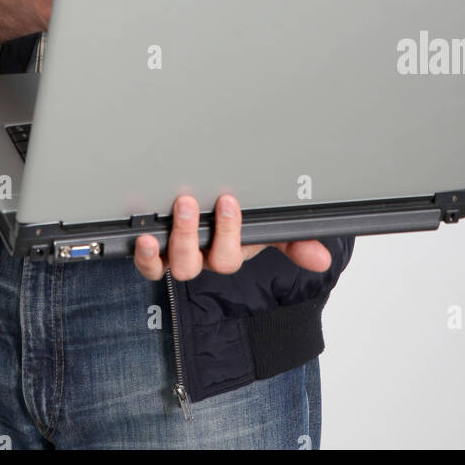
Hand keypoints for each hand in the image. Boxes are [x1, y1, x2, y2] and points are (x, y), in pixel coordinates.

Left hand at [133, 193, 332, 280]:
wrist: (212, 222)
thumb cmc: (241, 227)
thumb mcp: (268, 229)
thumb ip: (294, 241)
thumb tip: (322, 257)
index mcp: (229, 252)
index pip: (230, 255)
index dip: (228, 233)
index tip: (227, 200)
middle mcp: (202, 259)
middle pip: (195, 262)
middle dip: (191, 233)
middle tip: (188, 202)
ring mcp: (178, 258)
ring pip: (173, 263)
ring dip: (170, 238)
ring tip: (170, 210)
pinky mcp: (155, 255)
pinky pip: (149, 265)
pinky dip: (144, 255)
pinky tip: (142, 237)